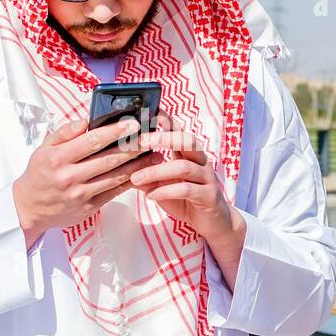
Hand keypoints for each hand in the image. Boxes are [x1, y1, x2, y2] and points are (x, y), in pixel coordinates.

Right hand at [12, 114, 155, 238]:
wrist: (28, 209)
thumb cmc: (39, 175)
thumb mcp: (43, 149)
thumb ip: (65, 133)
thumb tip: (85, 120)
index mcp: (58, 158)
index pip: (91, 141)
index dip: (114, 131)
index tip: (132, 123)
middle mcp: (69, 176)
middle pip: (108, 159)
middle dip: (132, 147)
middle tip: (150, 137)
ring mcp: (80, 194)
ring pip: (115, 177)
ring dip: (137, 165)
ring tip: (154, 155)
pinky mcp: (88, 207)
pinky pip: (114, 192)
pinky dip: (129, 182)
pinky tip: (142, 173)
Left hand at [130, 115, 240, 244]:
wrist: (213, 222)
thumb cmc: (186, 200)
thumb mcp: (162, 186)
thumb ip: (146, 175)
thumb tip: (121, 167)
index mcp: (189, 154)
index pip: (178, 131)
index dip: (165, 120)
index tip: (146, 113)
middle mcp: (200, 161)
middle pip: (185, 140)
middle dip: (162, 138)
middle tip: (138, 142)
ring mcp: (207, 178)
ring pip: (183, 166)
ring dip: (156, 171)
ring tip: (135, 178)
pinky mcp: (209, 196)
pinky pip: (187, 189)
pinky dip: (166, 191)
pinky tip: (151, 195)